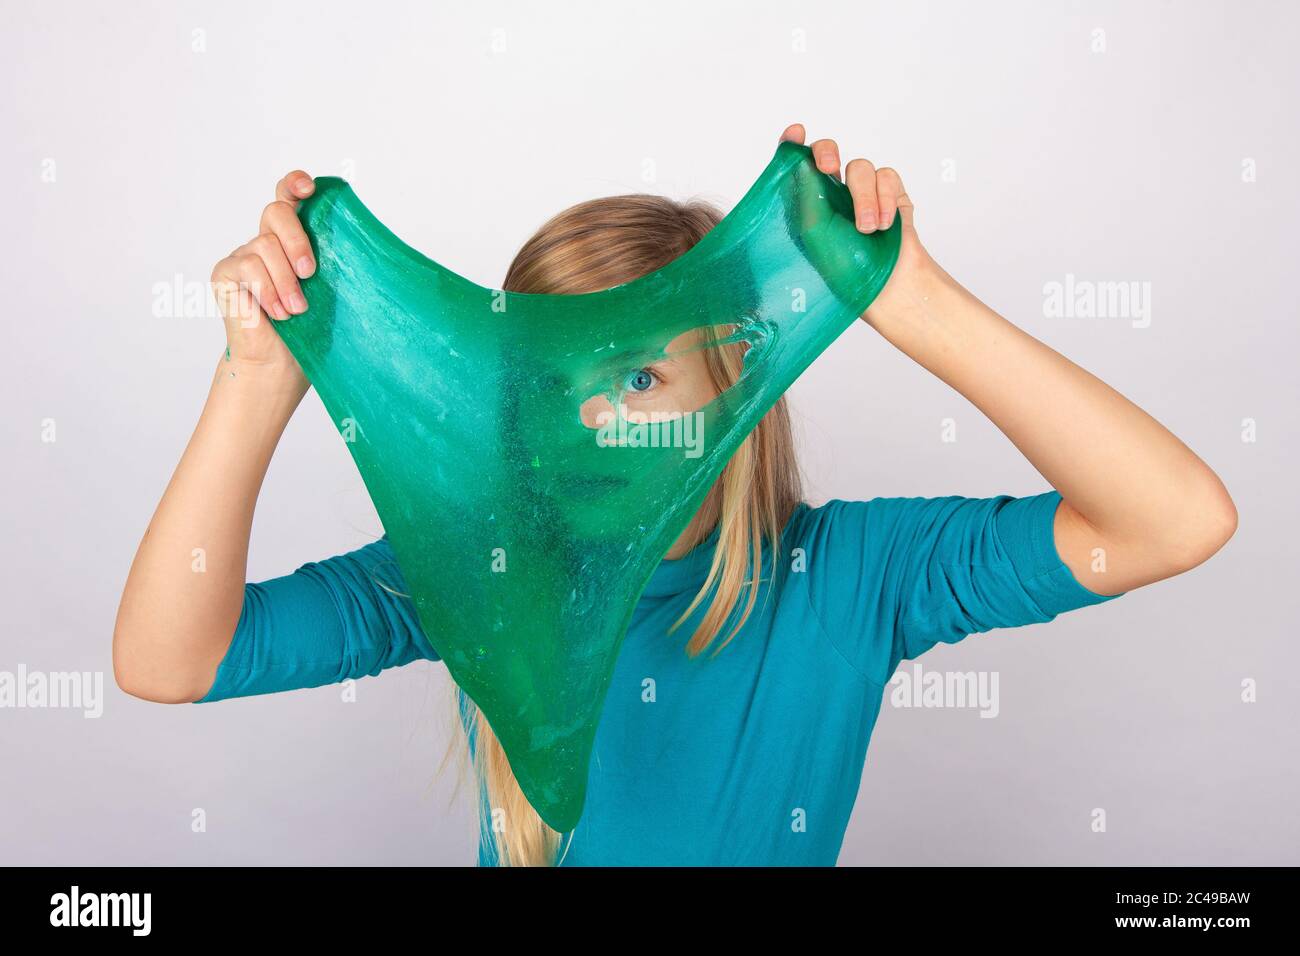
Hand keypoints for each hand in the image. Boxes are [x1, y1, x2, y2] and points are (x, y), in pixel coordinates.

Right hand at [209, 170, 317, 382]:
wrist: (281, 364)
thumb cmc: (308, 329)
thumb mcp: (328, 289)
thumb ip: (330, 259)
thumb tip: (358, 241)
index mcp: (291, 240)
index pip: (288, 197)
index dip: (295, 184)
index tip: (310, 188)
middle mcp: (266, 242)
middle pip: (276, 212)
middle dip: (297, 240)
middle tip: (311, 273)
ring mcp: (243, 255)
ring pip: (265, 245)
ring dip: (286, 280)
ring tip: (297, 309)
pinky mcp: (225, 272)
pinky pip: (248, 266)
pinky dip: (268, 290)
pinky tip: (278, 312)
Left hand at [778, 123, 949, 329]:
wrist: (888, 285)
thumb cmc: (846, 267)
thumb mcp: (814, 231)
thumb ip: (806, 193)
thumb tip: (799, 160)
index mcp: (808, 204)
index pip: (796, 166)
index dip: (793, 145)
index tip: (795, 133)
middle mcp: (832, 195)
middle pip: (827, 152)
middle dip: (827, 153)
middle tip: (829, 167)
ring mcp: (862, 193)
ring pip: (860, 167)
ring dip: (865, 197)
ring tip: (868, 229)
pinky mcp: (890, 195)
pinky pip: (887, 176)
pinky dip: (886, 199)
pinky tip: (885, 224)